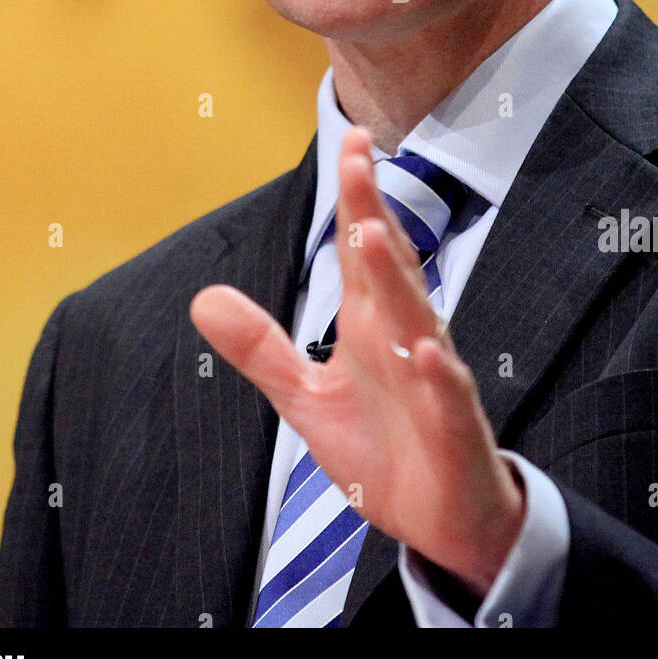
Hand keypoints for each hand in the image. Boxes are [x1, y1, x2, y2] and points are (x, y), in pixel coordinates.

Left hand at [189, 125, 524, 596]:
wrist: (445, 518)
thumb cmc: (385, 446)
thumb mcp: (308, 398)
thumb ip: (262, 347)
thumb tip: (203, 297)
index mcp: (373, 325)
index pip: (361, 249)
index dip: (355, 196)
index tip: (350, 140)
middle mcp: (406, 338)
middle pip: (388, 266)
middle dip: (373, 212)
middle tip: (359, 157)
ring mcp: (434, 381)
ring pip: (417, 321)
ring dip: (397, 278)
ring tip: (375, 234)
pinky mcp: (454, 428)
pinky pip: (448, 397)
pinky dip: (440, 376)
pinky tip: (428, 353)